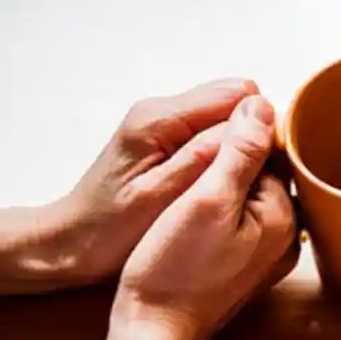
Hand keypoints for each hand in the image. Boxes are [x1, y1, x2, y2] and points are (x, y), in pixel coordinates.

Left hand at [54, 78, 259, 283]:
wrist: (72, 244)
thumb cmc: (112, 229)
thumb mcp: (163, 196)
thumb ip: (206, 154)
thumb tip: (252, 119)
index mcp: (159, 119)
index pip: (236, 95)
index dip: (261, 127)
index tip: (268, 169)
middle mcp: (162, 111)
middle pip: (234, 102)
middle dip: (252, 138)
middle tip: (253, 184)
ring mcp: (163, 125)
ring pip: (226, 120)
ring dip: (240, 150)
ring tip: (238, 189)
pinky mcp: (166, 141)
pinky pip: (212, 136)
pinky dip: (226, 158)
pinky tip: (222, 188)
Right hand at [109, 95, 298, 339]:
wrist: (154, 330)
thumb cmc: (172, 269)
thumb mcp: (204, 199)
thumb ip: (240, 152)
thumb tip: (264, 105)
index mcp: (284, 218)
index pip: (273, 154)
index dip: (236, 138)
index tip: (201, 146)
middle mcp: (286, 239)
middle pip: (265, 175)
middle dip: (230, 162)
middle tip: (187, 172)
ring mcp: (268, 256)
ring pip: (250, 198)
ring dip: (221, 185)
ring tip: (184, 195)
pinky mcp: (245, 267)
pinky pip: (239, 222)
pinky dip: (218, 211)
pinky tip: (189, 217)